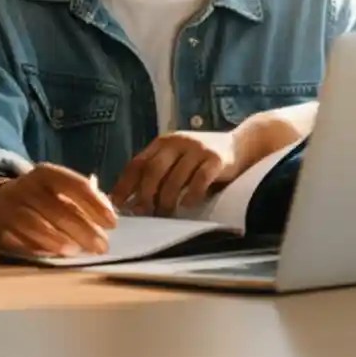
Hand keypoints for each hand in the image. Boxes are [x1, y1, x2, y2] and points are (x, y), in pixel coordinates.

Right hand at [0, 164, 117, 256]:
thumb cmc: (39, 198)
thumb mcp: (58, 189)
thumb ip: (83, 199)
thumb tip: (108, 216)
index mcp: (46, 173)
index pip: (75, 185)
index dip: (96, 204)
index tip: (112, 223)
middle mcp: (28, 186)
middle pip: (58, 209)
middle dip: (83, 229)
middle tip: (101, 246)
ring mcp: (12, 207)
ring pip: (35, 224)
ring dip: (58, 239)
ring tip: (76, 251)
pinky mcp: (0, 228)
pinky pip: (20, 240)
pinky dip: (38, 248)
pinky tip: (53, 255)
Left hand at [111, 113, 303, 216]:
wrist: (240, 145)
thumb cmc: (201, 159)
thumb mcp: (176, 159)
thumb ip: (157, 173)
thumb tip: (130, 200)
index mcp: (163, 142)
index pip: (137, 163)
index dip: (125, 184)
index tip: (116, 204)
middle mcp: (177, 142)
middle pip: (153, 170)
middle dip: (145, 195)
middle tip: (142, 214)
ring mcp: (197, 149)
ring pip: (175, 178)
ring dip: (167, 200)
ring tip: (164, 213)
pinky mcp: (215, 159)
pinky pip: (199, 180)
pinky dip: (191, 195)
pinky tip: (187, 205)